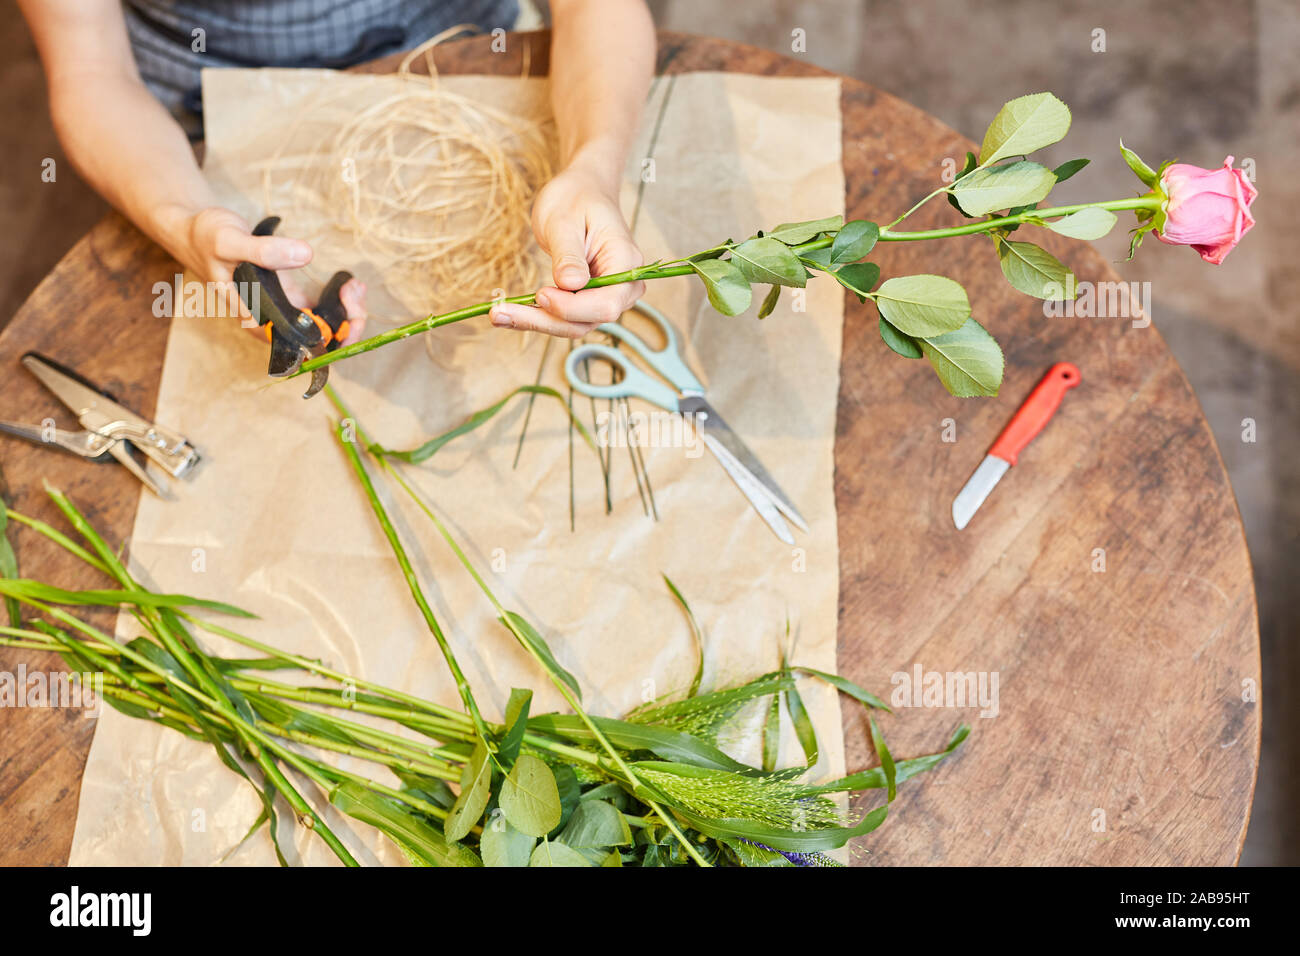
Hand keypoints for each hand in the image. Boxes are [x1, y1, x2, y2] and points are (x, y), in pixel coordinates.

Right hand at [173, 206, 366, 343]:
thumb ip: (264, 251)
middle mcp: (273, 323)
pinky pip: (321, 309)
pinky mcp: (289, 299)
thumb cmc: (207, 240)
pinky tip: (349, 282)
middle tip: (355, 289)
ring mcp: (283, 312)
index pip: (303, 346)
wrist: (197, 232)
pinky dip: (340, 300)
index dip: (333, 333)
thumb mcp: (230, 242)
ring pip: (326, 327)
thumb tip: (305, 255)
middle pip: (321, 341)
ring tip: (354, 285)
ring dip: (348, 311)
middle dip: (348, 322)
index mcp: (257, 322)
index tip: (346, 303)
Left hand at [490, 165, 643, 336]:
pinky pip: (563, 316)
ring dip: (535, 322)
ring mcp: (606, 296)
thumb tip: (570, 285)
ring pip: (572, 325)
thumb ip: (568, 255)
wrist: (582, 192)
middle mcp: (622, 287)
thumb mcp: (565, 221)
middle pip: (588, 320)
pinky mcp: (586, 301)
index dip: (572, 307)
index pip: (606, 304)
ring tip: (497, 314)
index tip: (540, 294)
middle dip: (545, 320)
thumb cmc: (576, 199)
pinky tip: (505, 314)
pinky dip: (534, 316)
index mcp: (626, 262)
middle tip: (501, 311)